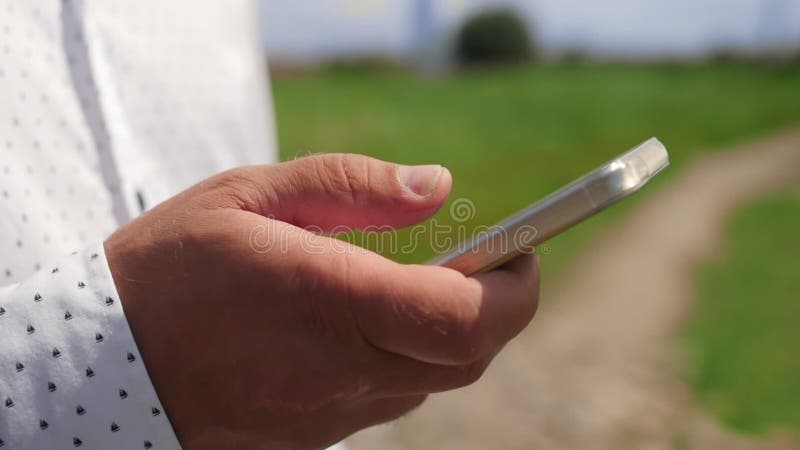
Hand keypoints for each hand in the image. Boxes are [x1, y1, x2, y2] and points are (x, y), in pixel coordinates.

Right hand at [105, 154, 538, 449]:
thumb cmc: (173, 267)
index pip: (467, 317)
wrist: (102, 365)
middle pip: (470, 356)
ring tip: (412, 286)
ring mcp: (332, 413)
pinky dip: (403, 360)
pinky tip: (362, 327)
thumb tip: (438, 186)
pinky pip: (389, 399)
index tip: (520, 250)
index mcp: (332, 301)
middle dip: (497, 308)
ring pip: (434, 381)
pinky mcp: (317, 437)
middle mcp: (343, 368)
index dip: (516, 286)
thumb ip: (354, 187)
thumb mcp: (252, 195)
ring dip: (447, 333)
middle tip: (482, 261)